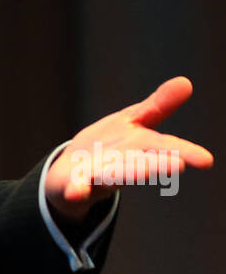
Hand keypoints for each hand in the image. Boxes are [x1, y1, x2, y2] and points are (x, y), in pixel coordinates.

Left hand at [44, 77, 211, 218]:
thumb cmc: (108, 146)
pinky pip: (74, 189)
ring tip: (142, 171)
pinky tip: (75, 192)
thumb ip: (157, 106)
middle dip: (158, 164)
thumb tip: (186, 82)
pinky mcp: (72, 185)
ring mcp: (96, 176)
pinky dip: (76, 191)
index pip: (163, 148)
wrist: (68, 175)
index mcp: (138, 149)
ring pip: (112, 175)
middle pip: (141, 163)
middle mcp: (121, 165)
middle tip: (178, 165)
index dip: (184, 152)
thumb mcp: (132, 121)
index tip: (206, 160)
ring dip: (126, 173)